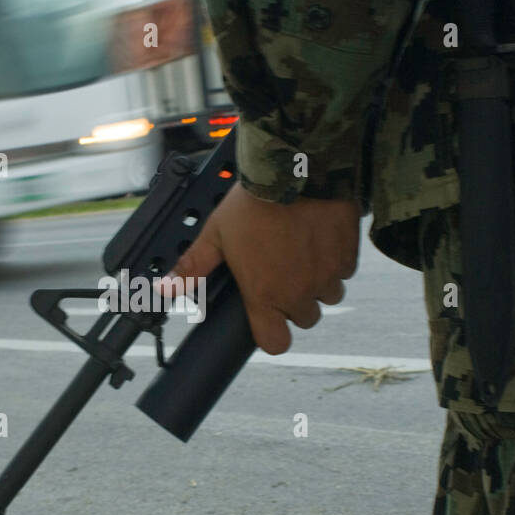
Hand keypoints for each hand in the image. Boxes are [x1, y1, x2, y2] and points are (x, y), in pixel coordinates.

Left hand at [167, 182, 360, 353]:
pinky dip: (334, 263)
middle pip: (304, 319)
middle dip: (294, 304)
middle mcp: (299, 292)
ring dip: (316, 285)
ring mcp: (328, 275)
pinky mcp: (348, 256)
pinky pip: (344, 272)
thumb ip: (194, 265)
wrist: (297, 171)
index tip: (265, 317)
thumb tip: (166, 289)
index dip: (271, 334)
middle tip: (281, 274)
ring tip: (301, 257)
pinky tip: (318, 242)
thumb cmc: (253, 203)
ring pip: (327, 296)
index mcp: (265, 294)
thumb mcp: (217, 233)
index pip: (276, 343)